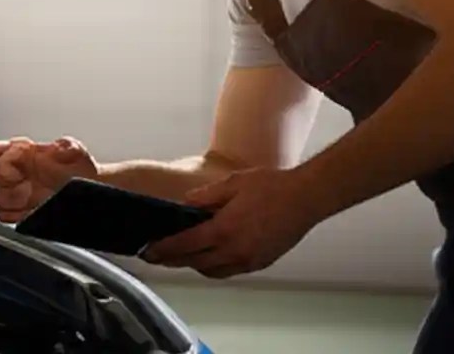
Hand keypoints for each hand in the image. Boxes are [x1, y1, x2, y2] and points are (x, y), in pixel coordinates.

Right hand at [0, 136, 97, 222]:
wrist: (88, 189)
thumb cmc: (80, 167)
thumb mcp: (75, 151)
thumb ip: (66, 146)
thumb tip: (57, 146)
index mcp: (19, 153)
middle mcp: (13, 172)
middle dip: (8, 181)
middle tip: (29, 182)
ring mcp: (15, 192)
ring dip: (13, 199)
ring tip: (34, 197)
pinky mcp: (18, 211)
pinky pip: (3, 216)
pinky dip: (14, 214)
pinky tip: (31, 209)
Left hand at [140, 168, 320, 278]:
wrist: (306, 198)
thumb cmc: (271, 186)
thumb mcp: (232, 183)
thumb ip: (205, 196)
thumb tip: (186, 204)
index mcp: (223, 230)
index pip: (184, 245)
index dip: (162, 250)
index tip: (147, 252)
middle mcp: (234, 250)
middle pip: (195, 262)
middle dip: (173, 260)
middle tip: (156, 256)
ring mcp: (249, 260)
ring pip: (212, 271)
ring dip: (194, 265)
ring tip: (181, 256)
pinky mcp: (261, 263)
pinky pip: (230, 271)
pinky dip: (215, 267)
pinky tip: (211, 257)